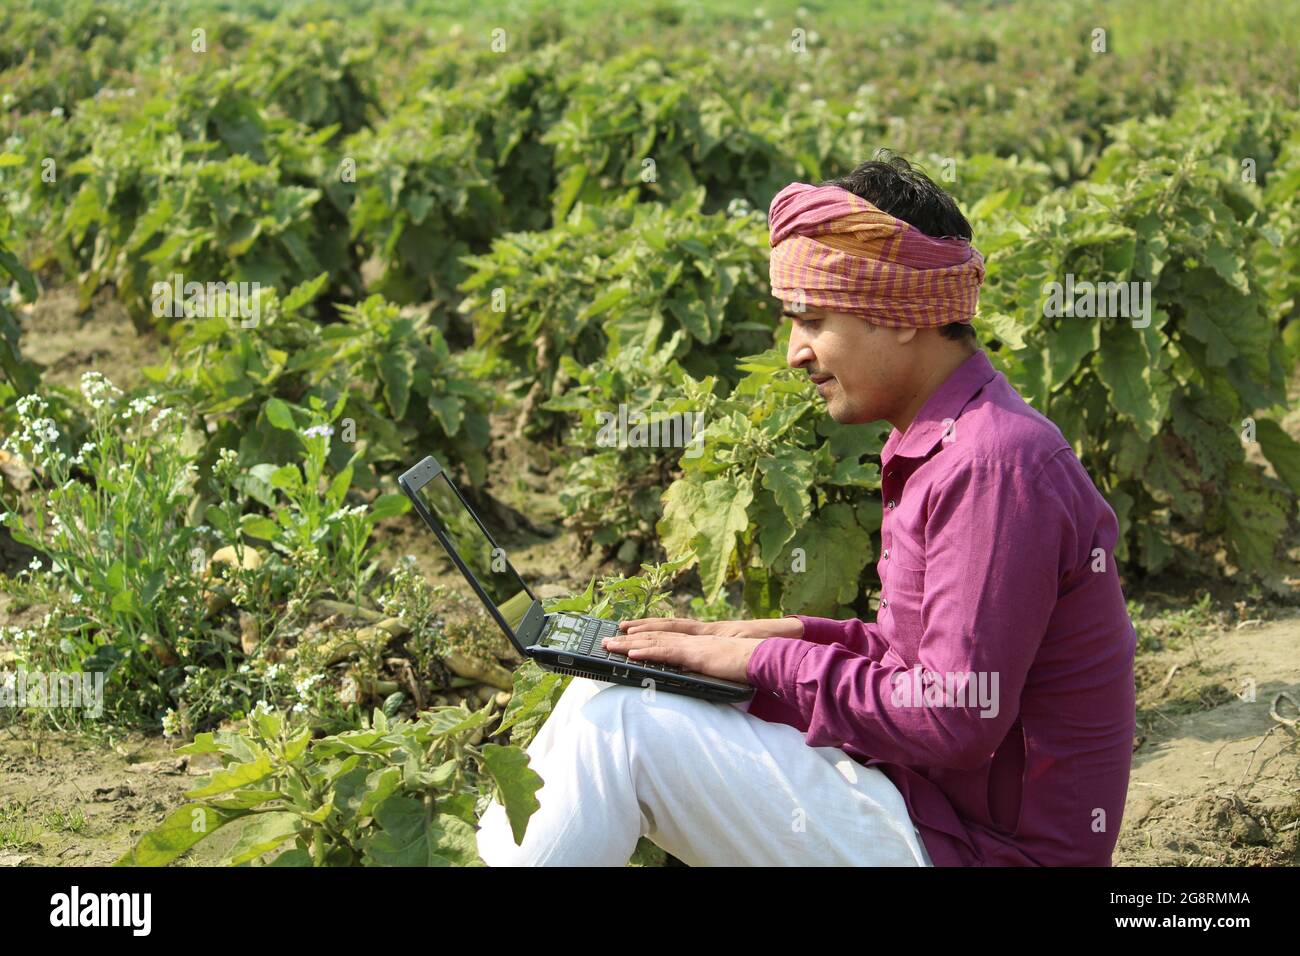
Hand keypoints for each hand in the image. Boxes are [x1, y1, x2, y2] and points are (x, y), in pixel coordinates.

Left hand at [601, 616, 803, 682]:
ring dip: (630, 644)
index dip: (645, 634)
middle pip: (655, 635)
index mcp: (700, 641)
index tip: (626, 635)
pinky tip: (632, 654)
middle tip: (607, 639)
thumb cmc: (752, 665)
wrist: (768, 658)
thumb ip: (710, 669)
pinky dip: (647, 652)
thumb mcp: (725, 667)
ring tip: (610, 645)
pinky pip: (667, 653)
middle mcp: (694, 638)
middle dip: (629, 637)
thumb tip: (700, 677)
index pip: (667, 635)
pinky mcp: (697, 654)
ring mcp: (694, 644)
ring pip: (655, 641)